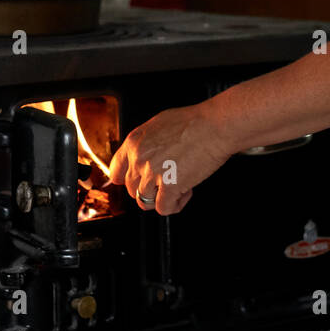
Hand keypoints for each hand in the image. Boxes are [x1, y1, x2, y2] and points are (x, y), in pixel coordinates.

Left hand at [107, 103, 233, 215]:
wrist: (213, 127)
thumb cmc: (194, 122)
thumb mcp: (159, 124)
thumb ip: (147, 143)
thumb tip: (146, 155)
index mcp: (134, 142)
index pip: (116, 171)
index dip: (125, 180)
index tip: (133, 184)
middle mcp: (139, 158)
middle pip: (132, 189)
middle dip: (149, 189)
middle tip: (166, 182)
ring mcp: (152, 174)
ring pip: (145, 201)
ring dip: (161, 198)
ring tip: (178, 187)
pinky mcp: (169, 187)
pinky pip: (164, 208)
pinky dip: (175, 205)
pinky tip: (185, 193)